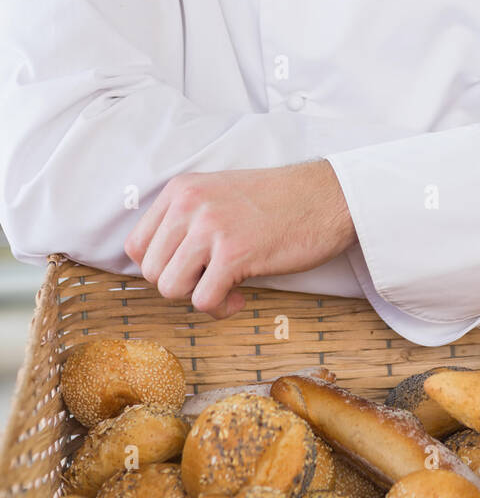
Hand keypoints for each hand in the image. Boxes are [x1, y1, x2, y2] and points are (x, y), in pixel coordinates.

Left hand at [124, 160, 354, 318]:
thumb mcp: (219, 193)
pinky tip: (241, 294)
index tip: (189, 268)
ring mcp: (211, 228)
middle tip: (212, 277)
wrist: (326, 197)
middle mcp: (189, 204)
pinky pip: (204, 301)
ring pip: (170, 288)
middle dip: (181, 283)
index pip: (136, 246)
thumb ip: (186, 217)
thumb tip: (158, 262)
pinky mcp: (235, 254)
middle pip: (151, 271)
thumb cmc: (277, 201)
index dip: (160, 266)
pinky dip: (221, 308)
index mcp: (181, 189)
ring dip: (198, 296)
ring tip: (225, 286)